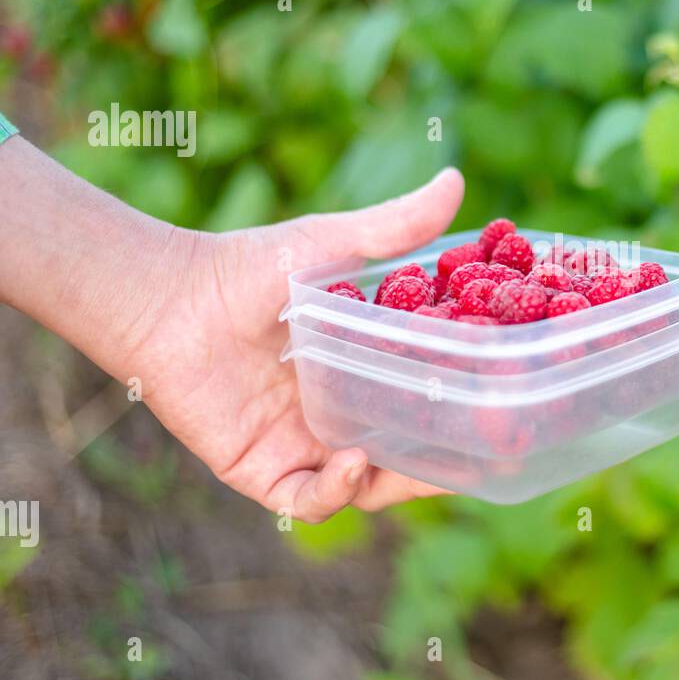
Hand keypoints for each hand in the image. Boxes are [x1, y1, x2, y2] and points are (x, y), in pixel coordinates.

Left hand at [130, 169, 465, 520]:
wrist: (169, 300)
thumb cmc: (248, 267)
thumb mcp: (333, 243)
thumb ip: (397, 225)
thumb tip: (455, 179)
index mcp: (364, 369)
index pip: (431, 398)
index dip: (469, 405)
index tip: (509, 398)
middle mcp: (342, 413)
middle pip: (411, 451)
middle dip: (450, 459)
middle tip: (494, 450)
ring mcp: (305, 446)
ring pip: (370, 485)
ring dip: (404, 482)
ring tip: (433, 463)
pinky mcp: (263, 471)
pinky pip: (311, 500)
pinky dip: (339, 489)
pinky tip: (356, 460)